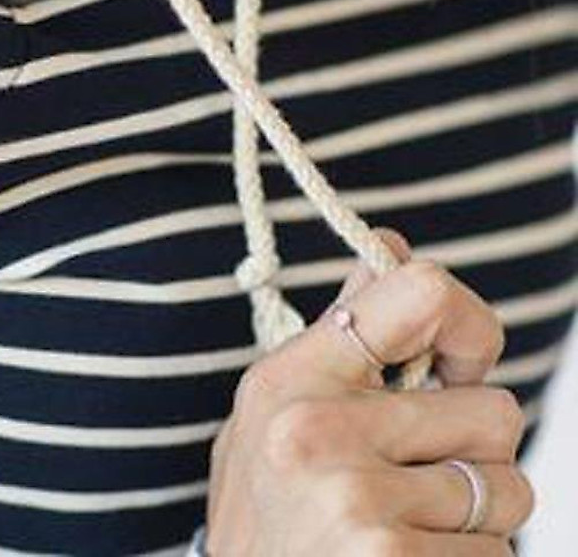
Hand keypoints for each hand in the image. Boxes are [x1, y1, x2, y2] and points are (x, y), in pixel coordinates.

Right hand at [204, 228, 535, 553]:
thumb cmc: (269, 508)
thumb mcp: (277, 408)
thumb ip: (340, 337)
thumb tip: (398, 251)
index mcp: (292, 377)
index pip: (419, 294)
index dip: (470, 321)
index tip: (464, 359)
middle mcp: (319, 432)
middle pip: (495, 410)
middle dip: (472, 447)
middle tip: (415, 472)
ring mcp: (359, 504)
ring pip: (509, 489)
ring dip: (477, 516)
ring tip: (404, 526)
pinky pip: (502, 553)